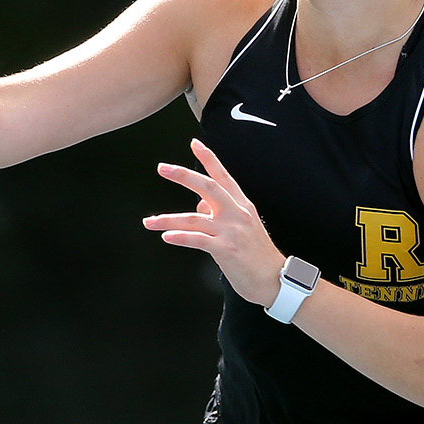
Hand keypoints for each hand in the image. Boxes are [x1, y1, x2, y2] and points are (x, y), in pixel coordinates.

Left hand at [146, 138, 285, 307]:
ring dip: (167, 219)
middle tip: (162, 168)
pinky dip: (180, 236)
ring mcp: (231, 231)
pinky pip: (198, 240)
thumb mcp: (242, 228)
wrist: (275, 280)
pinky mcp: (226, 249)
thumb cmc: (257, 255)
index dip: (209, 159)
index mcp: (242, 206)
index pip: (223, 176)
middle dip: (183, 176)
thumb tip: (198, 206)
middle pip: (207, 187)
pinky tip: (166, 236)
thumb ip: (220, 214)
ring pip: (194, 218)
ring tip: (148, 222)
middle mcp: (237, 214)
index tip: (194, 143)